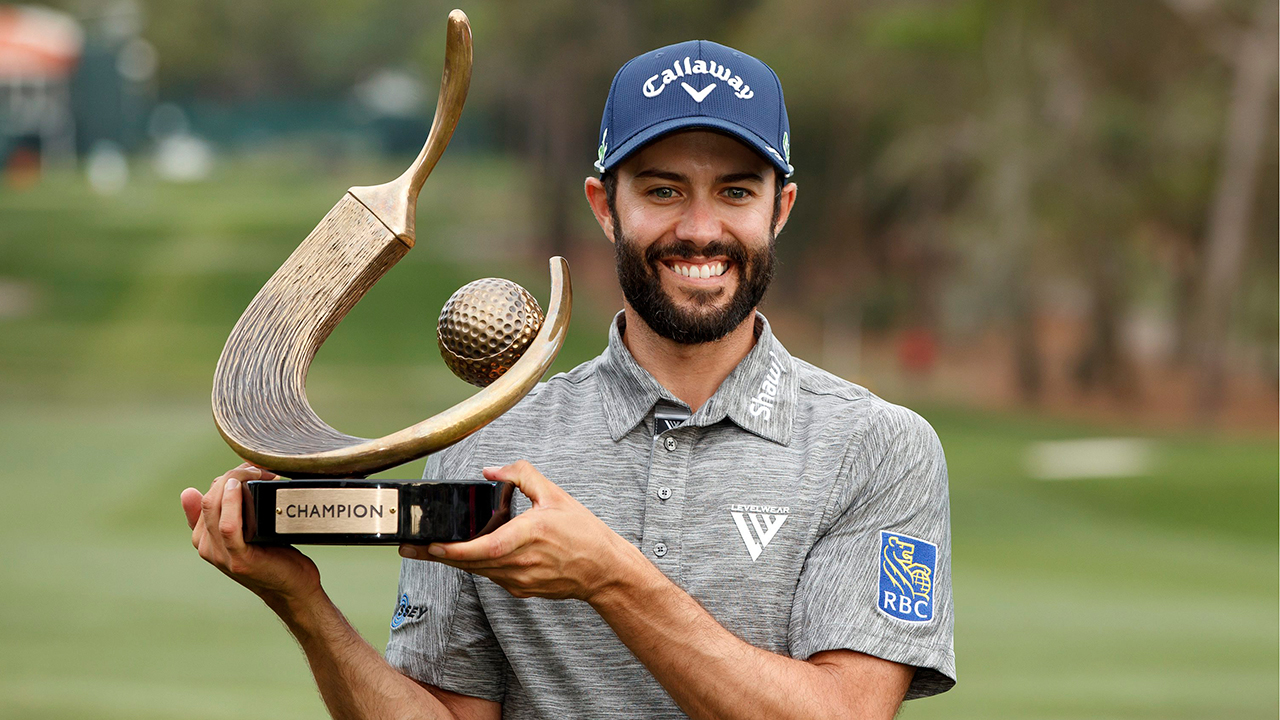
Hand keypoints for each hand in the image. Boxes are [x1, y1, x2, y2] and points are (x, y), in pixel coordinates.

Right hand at [181, 463, 321, 607]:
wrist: (292, 589)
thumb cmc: (274, 557)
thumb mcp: (248, 531)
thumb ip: (230, 512)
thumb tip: (203, 487)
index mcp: (204, 538)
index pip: (205, 496)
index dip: (227, 476)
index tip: (252, 467)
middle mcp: (206, 546)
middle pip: (208, 498)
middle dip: (233, 475)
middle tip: (260, 468)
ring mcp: (220, 555)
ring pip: (213, 508)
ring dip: (234, 482)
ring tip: (257, 473)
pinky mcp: (238, 560)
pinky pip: (228, 526)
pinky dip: (231, 504)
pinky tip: (239, 489)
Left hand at [400, 460, 635, 601]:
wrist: (603, 571)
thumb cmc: (583, 533)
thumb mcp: (555, 494)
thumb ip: (521, 475)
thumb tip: (491, 470)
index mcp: (528, 536)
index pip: (483, 548)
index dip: (454, 550)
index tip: (431, 545)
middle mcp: (520, 562)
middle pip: (470, 563)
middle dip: (437, 555)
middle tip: (409, 548)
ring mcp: (520, 580)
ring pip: (478, 571)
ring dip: (455, 561)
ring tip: (431, 549)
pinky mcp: (521, 589)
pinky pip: (492, 575)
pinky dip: (479, 564)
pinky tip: (473, 553)